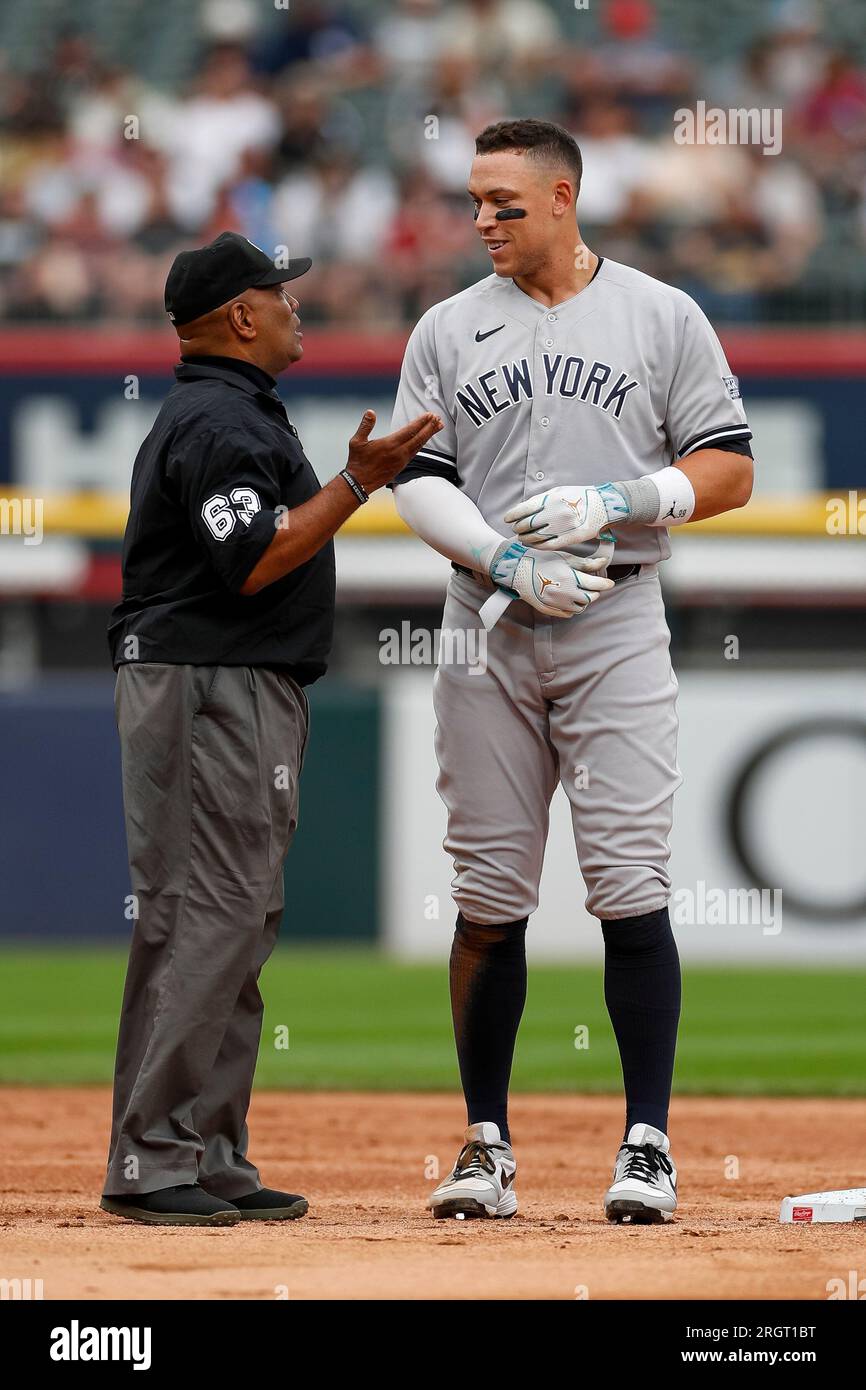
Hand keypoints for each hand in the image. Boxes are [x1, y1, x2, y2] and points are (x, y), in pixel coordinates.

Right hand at [346, 410, 442, 493]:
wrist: (359, 484)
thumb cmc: (357, 462)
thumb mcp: (356, 442)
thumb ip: (365, 426)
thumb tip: (371, 412)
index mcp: (389, 444)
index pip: (410, 431)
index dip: (421, 422)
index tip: (430, 415)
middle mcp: (398, 453)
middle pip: (419, 438)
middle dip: (430, 427)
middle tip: (439, 419)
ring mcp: (401, 461)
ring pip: (419, 446)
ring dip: (428, 435)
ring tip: (438, 427)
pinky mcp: (401, 467)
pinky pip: (414, 453)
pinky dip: (421, 444)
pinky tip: (424, 440)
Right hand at [486, 539, 614, 618]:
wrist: (515, 568)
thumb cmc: (540, 558)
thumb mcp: (564, 557)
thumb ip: (585, 563)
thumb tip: (603, 563)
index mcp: (571, 578)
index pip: (596, 585)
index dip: (605, 584)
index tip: (608, 583)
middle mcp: (565, 593)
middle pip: (590, 599)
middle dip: (594, 592)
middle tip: (592, 585)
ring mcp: (556, 603)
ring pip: (579, 608)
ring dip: (583, 601)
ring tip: (579, 591)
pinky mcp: (548, 609)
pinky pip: (566, 613)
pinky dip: (571, 607)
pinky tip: (568, 598)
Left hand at [504, 483, 629, 548]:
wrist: (603, 506)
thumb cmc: (578, 497)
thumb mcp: (559, 491)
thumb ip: (541, 500)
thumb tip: (522, 509)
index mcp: (551, 499)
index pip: (525, 508)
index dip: (513, 515)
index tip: (507, 519)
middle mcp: (555, 512)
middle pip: (528, 524)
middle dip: (519, 528)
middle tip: (516, 530)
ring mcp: (562, 526)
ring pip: (536, 536)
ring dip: (525, 538)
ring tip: (521, 538)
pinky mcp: (570, 538)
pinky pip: (548, 545)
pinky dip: (537, 546)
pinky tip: (533, 544)